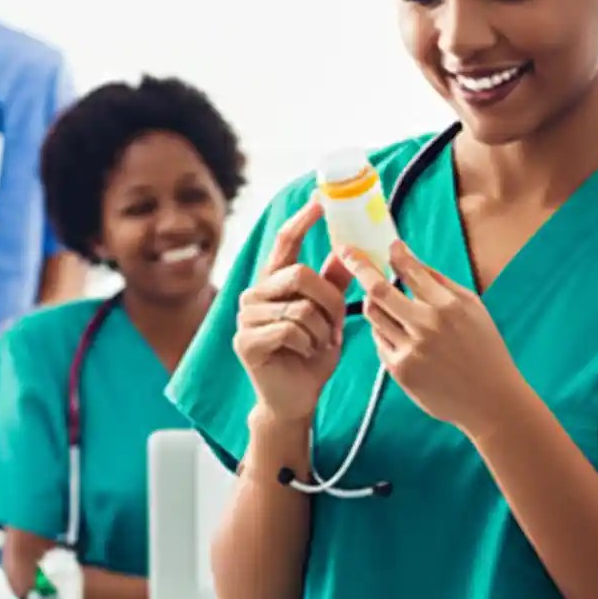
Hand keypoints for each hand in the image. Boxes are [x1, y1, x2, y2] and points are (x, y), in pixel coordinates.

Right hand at [233, 198, 352, 423]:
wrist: (295, 399)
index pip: (285, 241)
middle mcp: (254, 294)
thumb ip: (334, 281)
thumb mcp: (329, 314)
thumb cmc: (311, 354)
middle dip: (329, 301)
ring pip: (300, 307)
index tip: (321, 200)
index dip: (303, 219)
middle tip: (336, 325)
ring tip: (319, 344)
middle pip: (300, 275)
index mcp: (273, 282)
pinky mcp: (246, 341)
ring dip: (321, 330)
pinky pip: (290, 331)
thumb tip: (351, 246)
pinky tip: (304, 355)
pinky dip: (308, 345)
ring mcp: (246, 317)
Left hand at [340, 240, 527, 435]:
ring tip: (382, 300)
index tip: (387, 245)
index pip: (410, 270)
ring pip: (373, 315)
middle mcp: (426, 326)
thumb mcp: (473, 309)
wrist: (489, 399)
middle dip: (359, 267)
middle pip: (377, 290)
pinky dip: (382, 330)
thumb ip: (441, 284)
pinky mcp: (399, 370)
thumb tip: (410, 260)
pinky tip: (396, 331)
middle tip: (348, 253)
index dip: (395, 253)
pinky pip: (378, 340)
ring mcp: (410, 349)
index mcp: (448, 306)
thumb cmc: (484, 349)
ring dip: (372, 302)